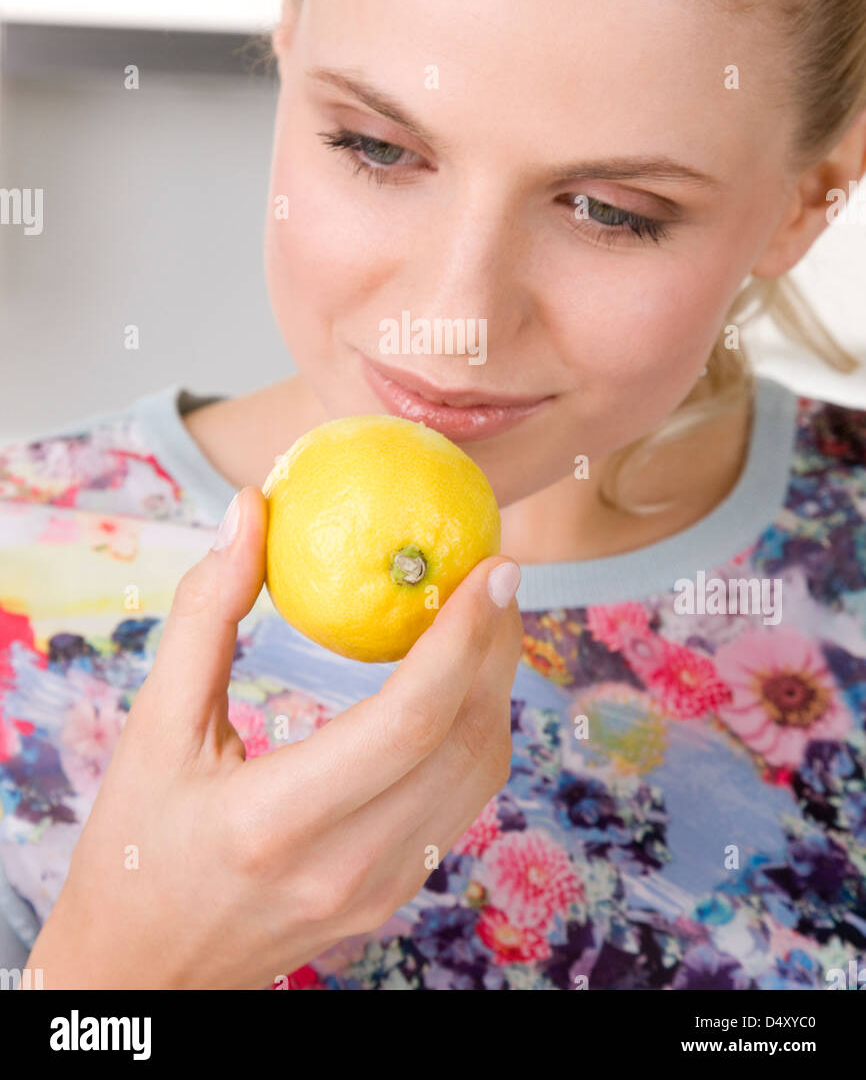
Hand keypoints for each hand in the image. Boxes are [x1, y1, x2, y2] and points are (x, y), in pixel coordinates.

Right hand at [25, 486, 523, 988]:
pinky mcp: (393, 898)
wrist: (142, 971)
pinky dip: (474, 736)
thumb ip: (206, 615)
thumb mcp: (154, 727)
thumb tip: (250, 510)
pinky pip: (460, 805)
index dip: (465, 637)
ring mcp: (379, 892)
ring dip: (496, 691)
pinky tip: (456, 687)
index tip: (492, 567)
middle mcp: (345, 865)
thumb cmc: (135, 843)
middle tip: (498, 574)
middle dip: (498, 649)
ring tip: (485, 620)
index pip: (410, 721)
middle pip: (465, 744)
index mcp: (278, 820)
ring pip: (478, 778)